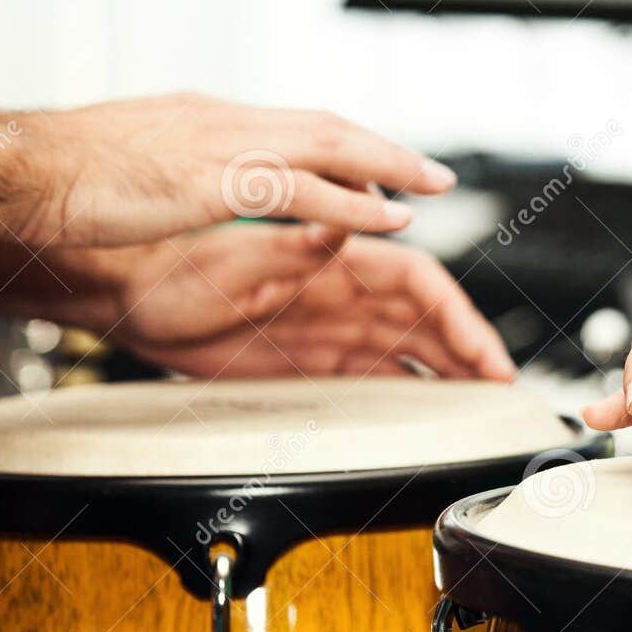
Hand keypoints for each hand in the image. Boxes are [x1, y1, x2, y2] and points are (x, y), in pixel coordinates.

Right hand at [7, 93, 455, 247]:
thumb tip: (196, 179)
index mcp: (206, 119)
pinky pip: (303, 189)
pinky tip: (390, 216)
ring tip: (434, 185)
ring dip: (390, 166)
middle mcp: (224, 121)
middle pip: (327, 126)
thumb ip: (179, 168)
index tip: (384, 163)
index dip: (347, 146)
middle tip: (435, 171)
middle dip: (386, 149)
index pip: (295, 126)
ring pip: (330, 146)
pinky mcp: (215, 181)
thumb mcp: (136, 163)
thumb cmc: (58, 176)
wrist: (16, 169)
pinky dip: (353, 202)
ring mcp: (222, 145)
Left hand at [110, 224, 514, 379]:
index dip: (459, 316)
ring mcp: (327, 326)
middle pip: (424, 320)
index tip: (486, 352)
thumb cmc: (178, 270)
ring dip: (446, 368)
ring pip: (405, 348)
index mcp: (334, 260)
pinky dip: (407, 387)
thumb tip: (347, 226)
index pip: (418, 283)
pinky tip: (429, 404)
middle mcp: (340, 292)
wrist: (130, 297)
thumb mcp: (243, 260)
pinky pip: (372, 372)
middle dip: (468, 349)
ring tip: (482, 397)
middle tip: (501, 386)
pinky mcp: (307, 358)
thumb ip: (300, 247)